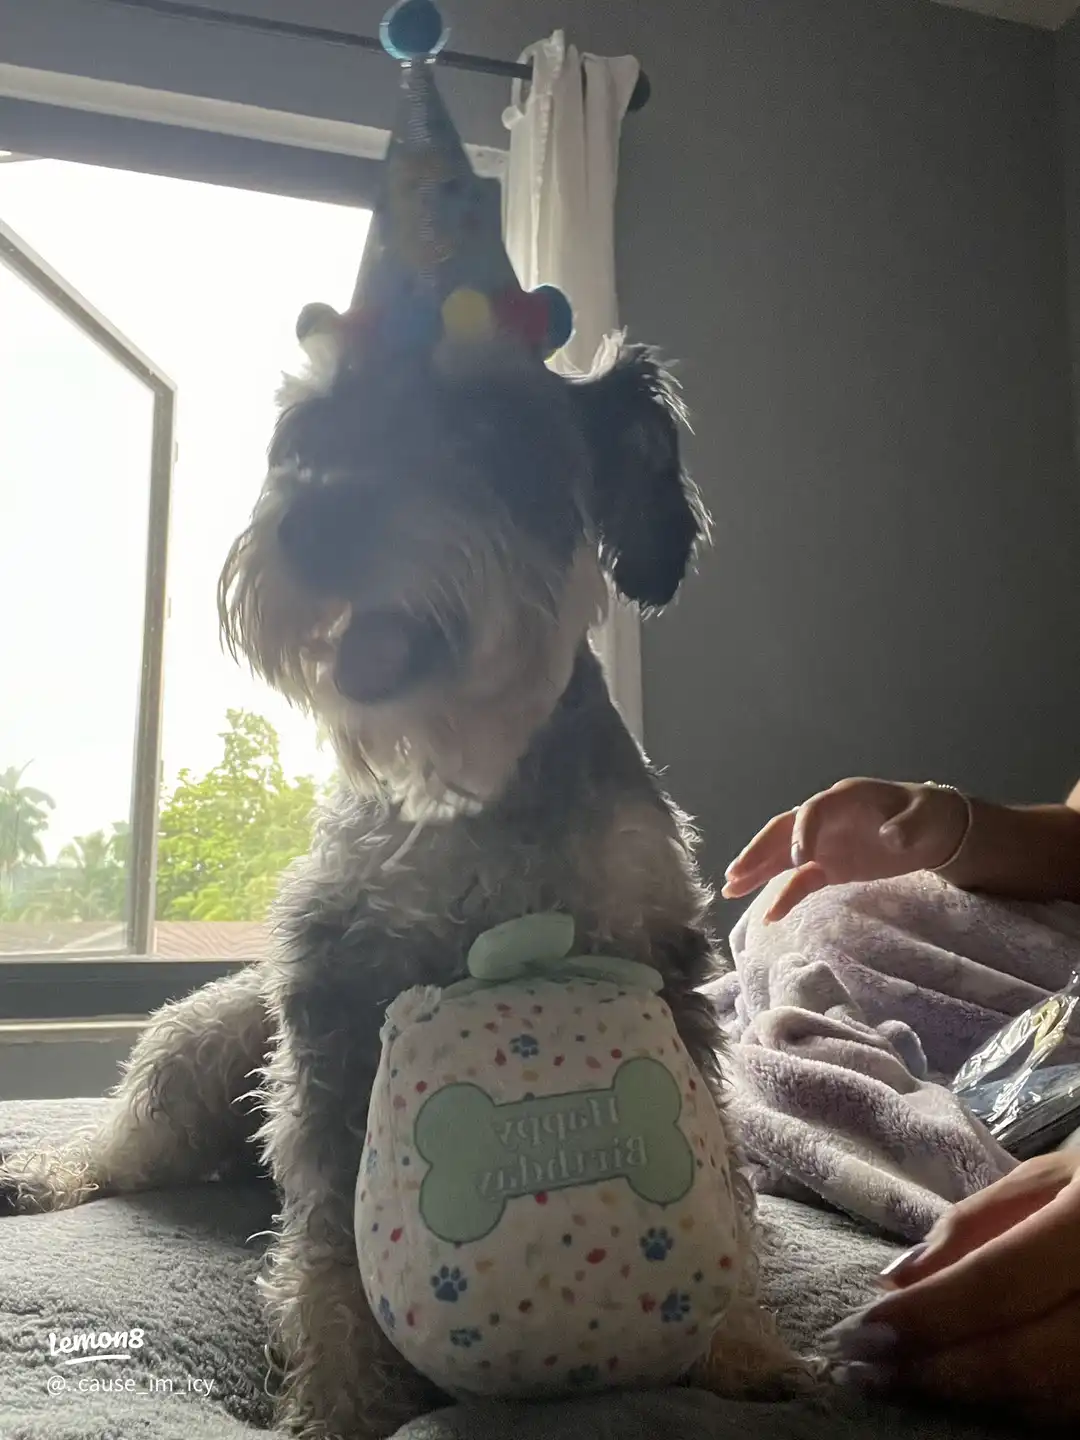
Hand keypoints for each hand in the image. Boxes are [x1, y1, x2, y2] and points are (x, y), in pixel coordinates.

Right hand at [721, 778, 969, 922]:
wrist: (934, 831)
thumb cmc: (928, 816)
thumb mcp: (924, 817)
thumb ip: (906, 826)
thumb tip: (890, 837)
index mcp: (844, 799)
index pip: (812, 811)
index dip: (802, 832)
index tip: (800, 859)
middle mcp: (824, 819)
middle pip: (782, 831)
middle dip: (758, 852)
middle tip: (735, 873)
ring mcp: (823, 843)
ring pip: (782, 856)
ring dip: (757, 871)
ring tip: (730, 889)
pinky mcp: (829, 867)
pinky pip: (800, 881)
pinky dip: (784, 896)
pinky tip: (769, 915)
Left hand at [825, 1151, 1079, 1417]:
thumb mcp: (1057, 1172)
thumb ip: (977, 1221)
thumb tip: (898, 1279)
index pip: (999, 1283)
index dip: (927, 1317)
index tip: (858, 1334)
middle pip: (1026, 1359)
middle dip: (936, 1372)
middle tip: (864, 1373)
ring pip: (1056, 1402)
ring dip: (973, 1399)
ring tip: (905, 1383)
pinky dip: (1024, 1409)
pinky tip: (975, 1392)